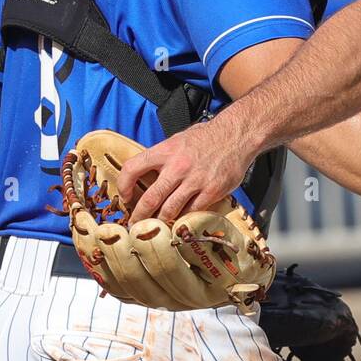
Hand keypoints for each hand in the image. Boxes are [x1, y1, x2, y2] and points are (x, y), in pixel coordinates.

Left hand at [116, 114, 257, 222]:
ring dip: (161, 221)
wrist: (237, 135)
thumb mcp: (179, 140)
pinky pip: (192, 211)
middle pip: (150, 198)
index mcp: (166, 150)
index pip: (133, 168)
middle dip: (139, 215)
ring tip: (157, 226)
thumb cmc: (208, 136)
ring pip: (170, 210)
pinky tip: (180, 220)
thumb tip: (147, 174)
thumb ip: (163, 157)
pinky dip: (184, 218)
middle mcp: (178, 166)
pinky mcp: (211, 191)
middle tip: (135, 224)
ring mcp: (195, 180)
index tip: (125, 197)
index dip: (124, 186)